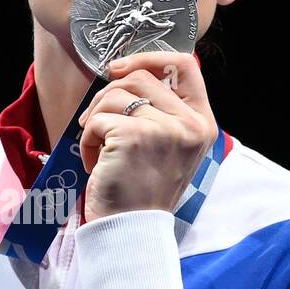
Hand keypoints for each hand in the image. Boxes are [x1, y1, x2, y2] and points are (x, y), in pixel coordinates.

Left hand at [76, 51, 217, 223]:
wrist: (131, 230)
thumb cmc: (142, 191)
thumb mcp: (167, 147)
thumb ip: (161, 111)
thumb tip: (125, 71)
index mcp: (202, 123)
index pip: (186, 65)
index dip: (150, 58)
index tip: (120, 69)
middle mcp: (190, 124)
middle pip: (141, 77)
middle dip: (108, 95)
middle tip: (97, 123)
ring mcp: (165, 129)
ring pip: (116, 95)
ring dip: (96, 119)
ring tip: (98, 149)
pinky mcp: (134, 137)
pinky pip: (98, 119)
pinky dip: (87, 140)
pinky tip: (95, 164)